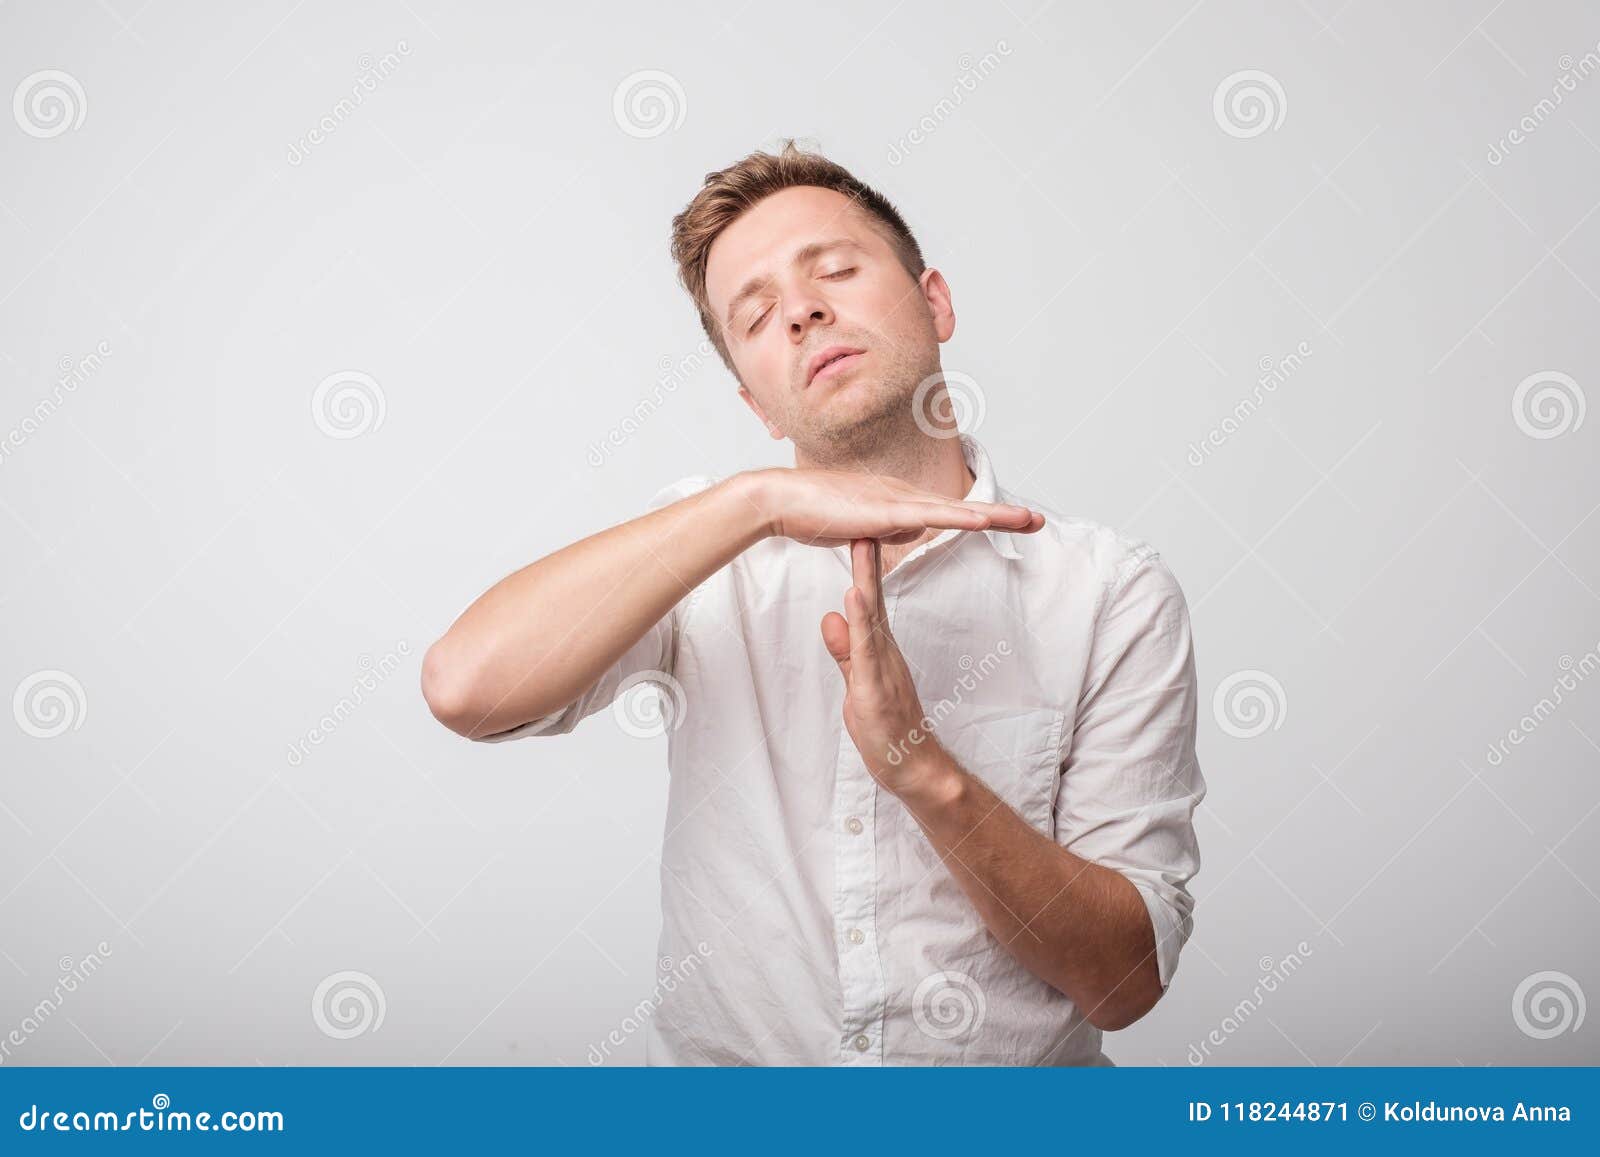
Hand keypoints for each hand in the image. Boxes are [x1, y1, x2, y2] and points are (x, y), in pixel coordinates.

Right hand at [750, 467, 1043, 547]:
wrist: (778, 501)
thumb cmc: (811, 514)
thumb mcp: (861, 528)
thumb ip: (887, 529)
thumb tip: (910, 530)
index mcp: (898, 500)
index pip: (950, 512)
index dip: (983, 516)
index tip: (1013, 522)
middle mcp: (903, 494)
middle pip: (962, 508)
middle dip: (1002, 514)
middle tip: (1038, 520)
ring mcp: (894, 500)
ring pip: (954, 510)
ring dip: (992, 515)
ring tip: (1027, 520)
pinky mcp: (882, 512)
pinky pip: (928, 517)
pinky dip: (958, 519)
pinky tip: (982, 522)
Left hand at [820, 537, 956, 798]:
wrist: (914, 767)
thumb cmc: (887, 728)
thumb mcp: (857, 683)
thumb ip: (845, 651)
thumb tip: (832, 617)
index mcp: (878, 648)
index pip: (869, 599)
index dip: (862, 566)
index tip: (857, 530)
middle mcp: (884, 651)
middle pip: (873, 597)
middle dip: (867, 558)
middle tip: (864, 517)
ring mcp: (882, 668)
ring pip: (872, 617)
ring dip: (865, 579)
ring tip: (862, 543)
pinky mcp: (875, 689)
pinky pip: (866, 651)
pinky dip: (859, 624)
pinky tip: (853, 598)